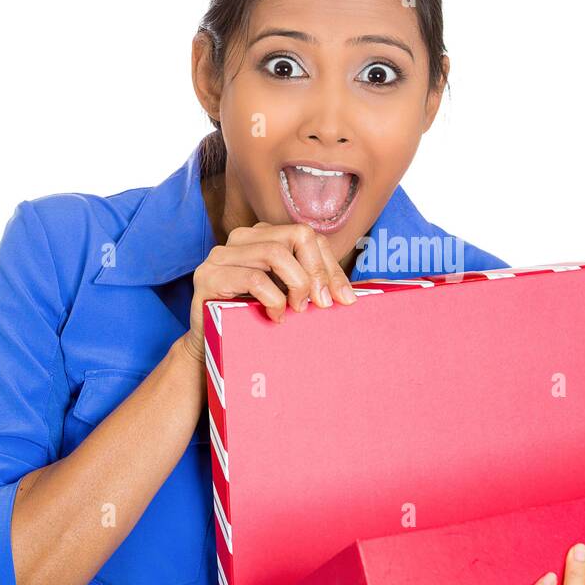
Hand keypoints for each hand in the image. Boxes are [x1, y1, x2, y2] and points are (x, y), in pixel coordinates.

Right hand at [178, 221, 357, 362]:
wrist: (214, 349)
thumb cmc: (256, 322)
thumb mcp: (293, 300)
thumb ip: (323, 289)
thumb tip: (375, 288)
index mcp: (264, 236)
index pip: (309, 236)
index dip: (331, 266)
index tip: (343, 299)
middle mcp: (242, 238)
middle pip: (297, 235)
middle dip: (317, 272)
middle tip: (322, 304)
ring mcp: (222, 255)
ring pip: (276, 254)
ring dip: (297, 285)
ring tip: (297, 310)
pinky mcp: (209, 276)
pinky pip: (254, 279)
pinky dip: (273, 300)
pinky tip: (275, 317)